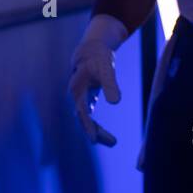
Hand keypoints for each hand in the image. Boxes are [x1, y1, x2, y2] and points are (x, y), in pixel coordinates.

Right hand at [68, 17, 127, 146]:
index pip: (82, 113)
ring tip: (112, 142)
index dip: (88, 126)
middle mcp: (76, 96)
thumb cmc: (99, 57)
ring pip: (85, 120)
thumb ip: (111, 84)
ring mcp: (80, 98)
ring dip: (96, 131)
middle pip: (83, 119)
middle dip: (95, 133)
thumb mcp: (107, 68)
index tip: (94, 139)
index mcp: (77, 90)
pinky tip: (103, 135)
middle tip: (113, 143)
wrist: (92, 49)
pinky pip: (88, 116)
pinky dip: (95, 126)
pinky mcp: (86, 99)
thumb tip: (116, 103)